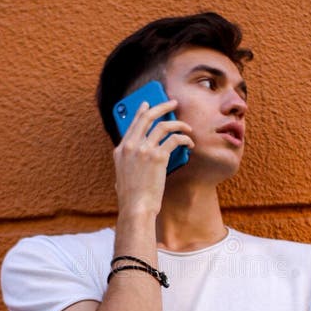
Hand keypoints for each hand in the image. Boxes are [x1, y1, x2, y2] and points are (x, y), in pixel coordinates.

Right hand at [114, 100, 192, 216]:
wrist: (136, 207)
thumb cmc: (132, 195)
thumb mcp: (123, 173)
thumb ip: (129, 159)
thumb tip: (141, 150)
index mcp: (121, 149)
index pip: (132, 123)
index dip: (142, 111)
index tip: (149, 104)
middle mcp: (131, 146)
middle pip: (148, 117)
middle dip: (162, 106)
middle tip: (172, 103)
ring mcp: (144, 150)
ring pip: (164, 125)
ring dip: (178, 123)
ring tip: (186, 126)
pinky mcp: (158, 157)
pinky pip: (175, 140)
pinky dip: (184, 139)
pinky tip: (189, 143)